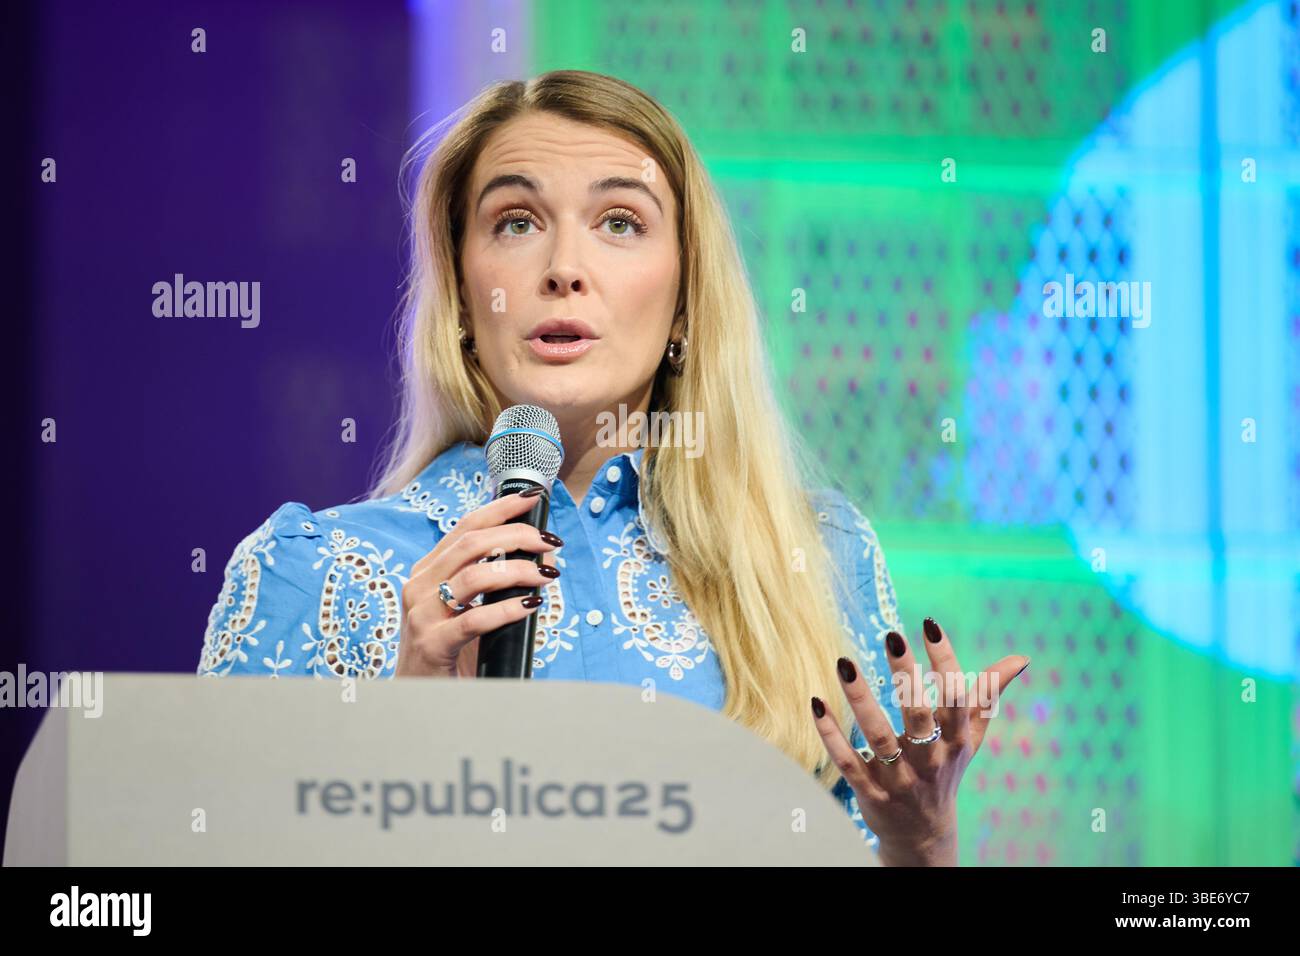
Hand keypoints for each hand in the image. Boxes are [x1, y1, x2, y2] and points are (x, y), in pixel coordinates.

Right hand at [394, 489, 561, 676]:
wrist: (422, 698)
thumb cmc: (452, 649)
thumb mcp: (467, 607)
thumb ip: (492, 582)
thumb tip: (541, 557)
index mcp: (427, 570)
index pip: (465, 526)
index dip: (501, 508)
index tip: (533, 498)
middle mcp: (419, 585)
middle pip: (472, 544)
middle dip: (517, 537)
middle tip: (550, 544)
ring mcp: (422, 614)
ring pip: (475, 576)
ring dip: (519, 571)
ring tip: (547, 576)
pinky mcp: (432, 643)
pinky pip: (475, 619)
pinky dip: (508, 609)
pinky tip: (531, 606)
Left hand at [811, 617, 1028, 865]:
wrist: (924, 837)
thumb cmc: (946, 772)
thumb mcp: (971, 738)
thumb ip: (988, 696)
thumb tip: (1020, 659)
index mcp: (956, 742)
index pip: (956, 699)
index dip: (946, 662)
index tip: (929, 625)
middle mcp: (931, 761)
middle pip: (920, 716)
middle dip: (907, 676)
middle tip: (892, 634)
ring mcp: (900, 780)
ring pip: (879, 738)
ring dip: (861, 700)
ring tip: (844, 662)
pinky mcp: (871, 795)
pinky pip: (849, 763)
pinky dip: (832, 735)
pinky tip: (817, 703)